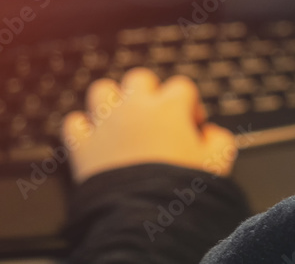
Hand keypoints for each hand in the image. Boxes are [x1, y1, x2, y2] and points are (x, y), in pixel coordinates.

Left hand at [62, 68, 238, 183]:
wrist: (143, 215)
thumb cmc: (181, 188)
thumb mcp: (217, 163)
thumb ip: (220, 140)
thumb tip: (211, 133)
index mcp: (168, 107)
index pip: (181, 86)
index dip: (189, 104)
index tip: (192, 125)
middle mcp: (135, 107)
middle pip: (139, 79)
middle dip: (149, 93)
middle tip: (156, 117)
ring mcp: (105, 124)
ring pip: (102, 91)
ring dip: (111, 102)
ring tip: (121, 120)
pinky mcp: (83, 146)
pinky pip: (74, 124)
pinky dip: (82, 129)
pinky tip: (94, 140)